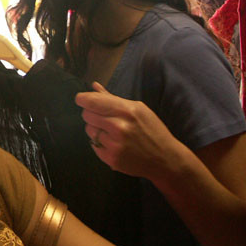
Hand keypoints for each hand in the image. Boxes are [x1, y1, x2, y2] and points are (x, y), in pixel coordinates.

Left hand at [74, 81, 188, 182]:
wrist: (164, 159)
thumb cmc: (152, 130)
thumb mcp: (138, 109)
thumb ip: (113, 98)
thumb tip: (93, 86)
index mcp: (127, 111)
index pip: (93, 102)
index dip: (83, 99)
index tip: (81, 99)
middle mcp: (119, 127)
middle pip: (87, 115)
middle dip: (91, 114)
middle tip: (103, 117)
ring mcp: (114, 145)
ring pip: (89, 130)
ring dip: (95, 128)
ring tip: (110, 131)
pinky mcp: (110, 159)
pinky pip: (93, 145)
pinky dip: (99, 142)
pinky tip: (113, 143)